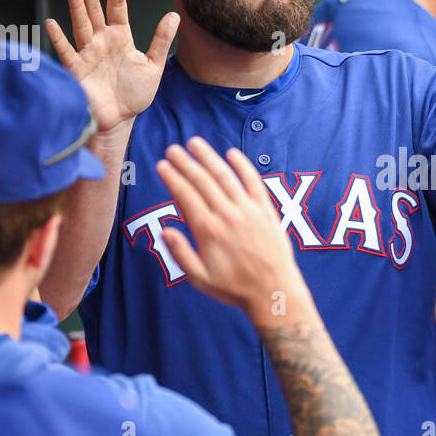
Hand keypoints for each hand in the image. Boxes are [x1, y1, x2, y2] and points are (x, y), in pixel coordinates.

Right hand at [45, 0, 178, 133]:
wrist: (121, 119)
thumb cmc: (134, 94)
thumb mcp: (154, 66)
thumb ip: (161, 40)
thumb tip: (174, 14)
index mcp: (120, 37)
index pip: (117, 8)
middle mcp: (102, 41)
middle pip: (94, 12)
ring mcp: (88, 53)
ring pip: (81, 25)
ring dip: (76, 7)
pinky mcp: (78, 70)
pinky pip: (67, 51)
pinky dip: (59, 38)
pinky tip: (52, 23)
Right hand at [155, 138, 303, 321]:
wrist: (273, 291)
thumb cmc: (234, 288)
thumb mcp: (200, 278)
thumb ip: (181, 254)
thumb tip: (164, 231)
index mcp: (208, 231)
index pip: (185, 196)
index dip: (172, 178)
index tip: (162, 165)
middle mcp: (227, 216)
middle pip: (203, 181)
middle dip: (185, 163)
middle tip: (172, 149)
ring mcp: (249, 211)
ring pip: (225, 177)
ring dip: (209, 158)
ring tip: (195, 143)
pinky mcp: (266, 211)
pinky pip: (254, 183)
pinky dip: (243, 167)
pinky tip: (232, 154)